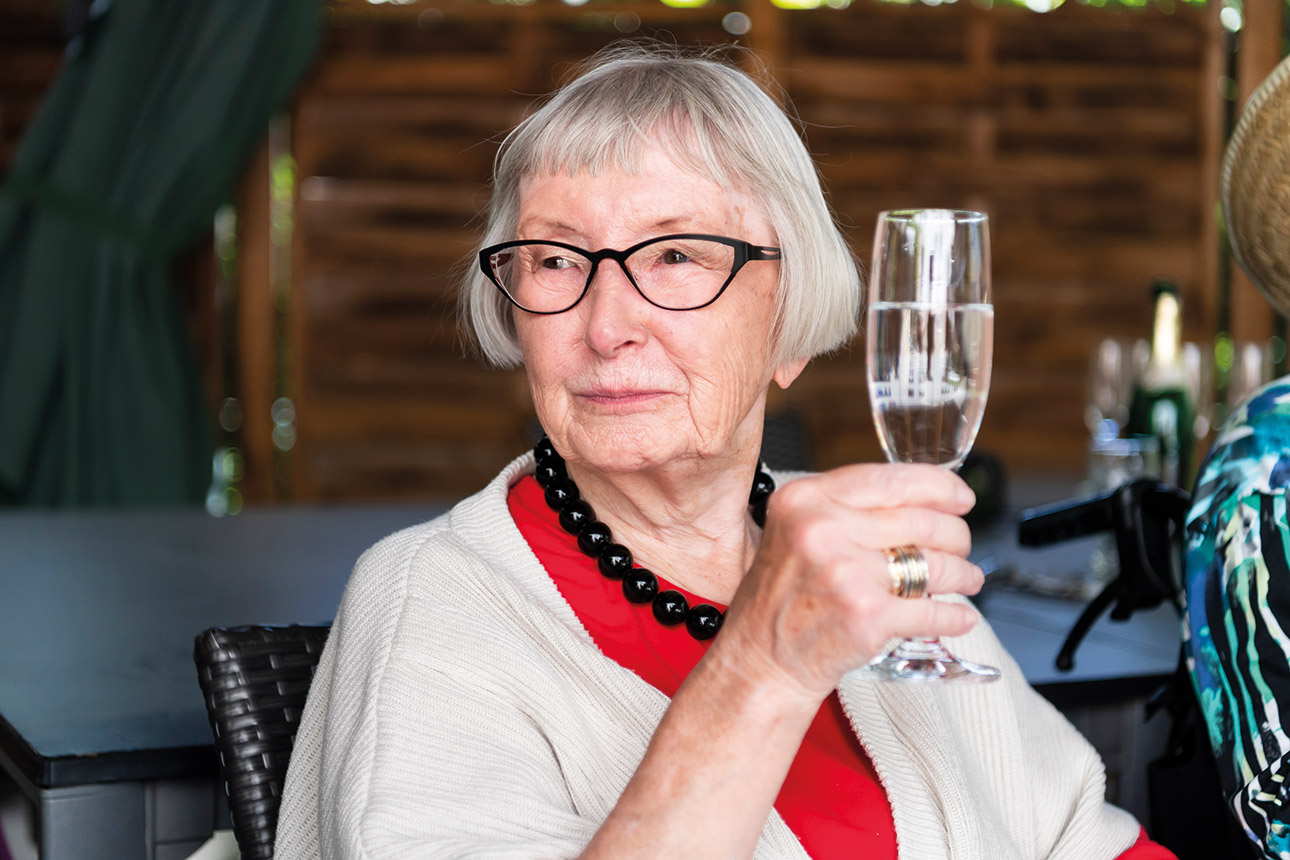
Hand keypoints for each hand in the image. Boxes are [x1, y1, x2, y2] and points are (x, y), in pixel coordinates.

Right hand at [714, 462, 985, 703]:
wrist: (760, 660)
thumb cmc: (781, 598)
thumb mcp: (796, 531)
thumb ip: (847, 508)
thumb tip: (923, 499)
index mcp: (805, 499)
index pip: (890, 478)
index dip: (938, 486)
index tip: (959, 497)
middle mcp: (822, 529)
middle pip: (922, 519)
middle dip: (955, 535)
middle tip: (961, 546)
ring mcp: (846, 572)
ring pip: (935, 563)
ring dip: (962, 573)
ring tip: (966, 579)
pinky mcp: (867, 615)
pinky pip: (933, 610)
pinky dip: (955, 616)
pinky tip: (959, 615)